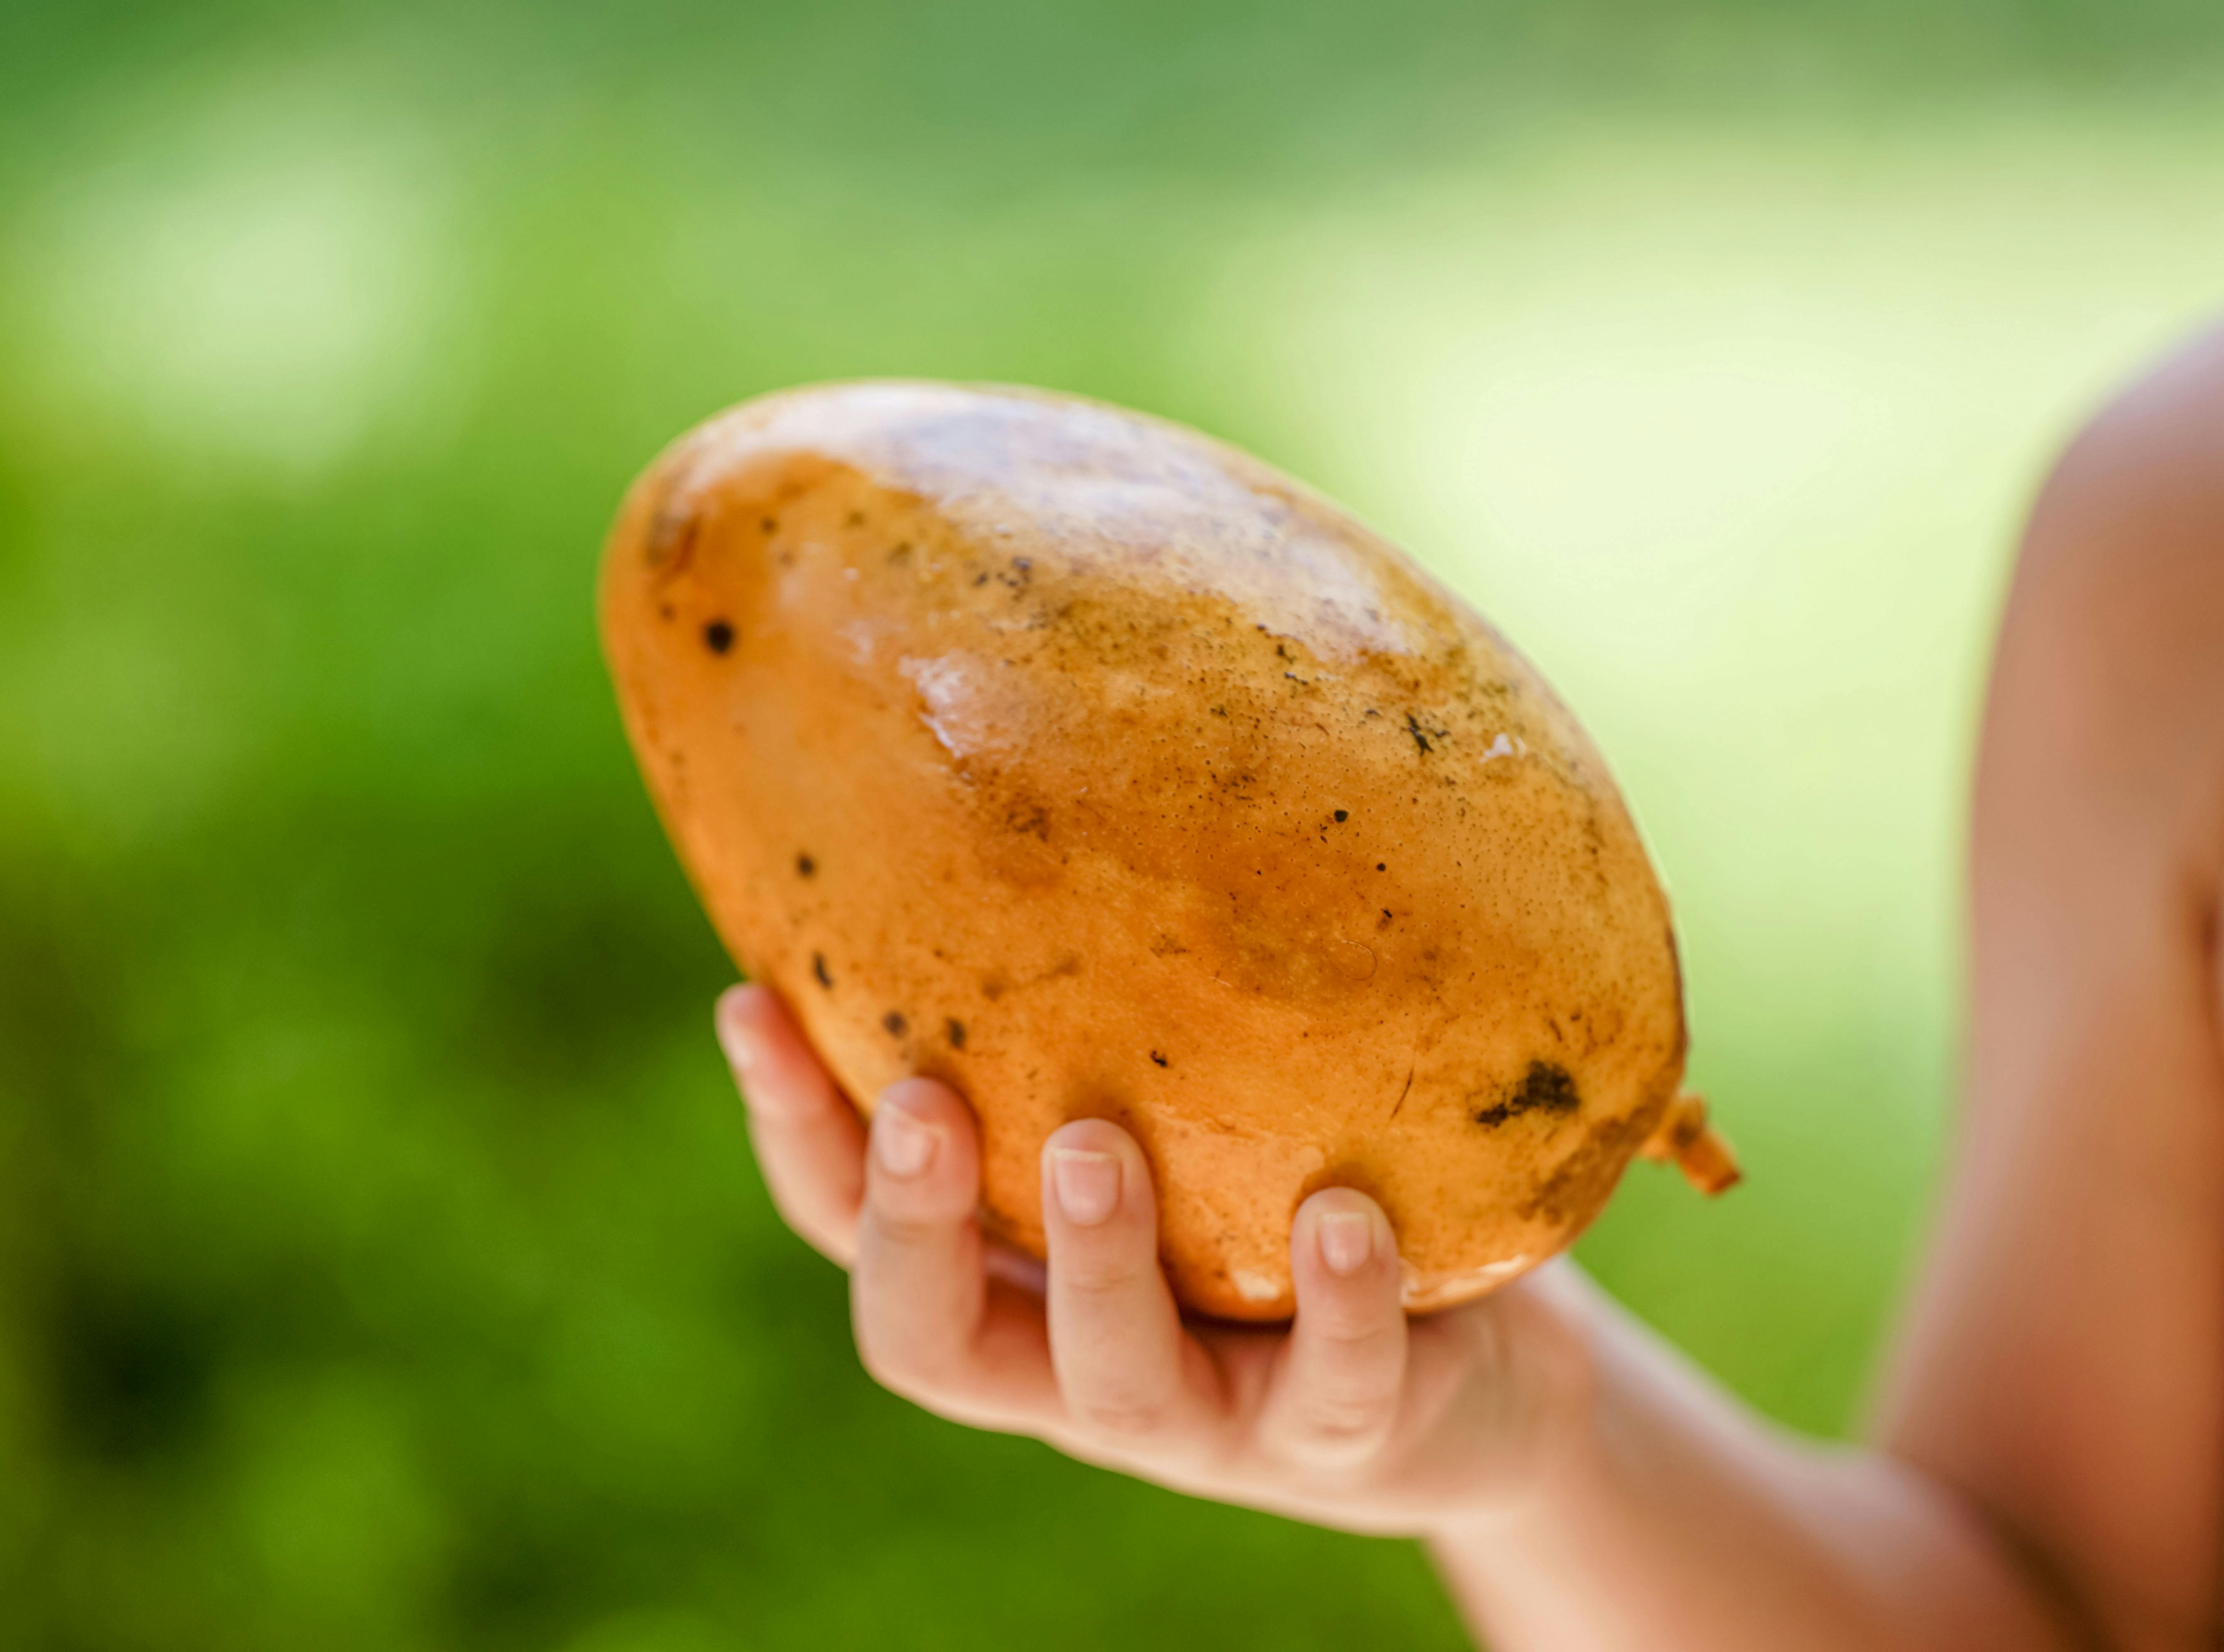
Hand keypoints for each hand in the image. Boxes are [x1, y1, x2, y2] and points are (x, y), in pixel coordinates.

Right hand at [715, 982, 1593, 1535]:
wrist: (1472, 1369)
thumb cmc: (1287, 1187)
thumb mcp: (1190, 1092)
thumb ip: (1115, 996)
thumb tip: (1056, 739)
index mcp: (1006, 1281)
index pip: (849, 1223)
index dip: (793, 1130)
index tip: (751, 999)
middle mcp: (1071, 1366)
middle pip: (928, 1338)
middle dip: (911, 1224)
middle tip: (922, 1101)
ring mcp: (1206, 1424)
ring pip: (1111, 1382)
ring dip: (1094, 1262)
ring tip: (1095, 1144)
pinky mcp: (1344, 1440)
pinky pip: (1337, 1387)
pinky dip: (1339, 1300)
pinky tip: (1346, 1212)